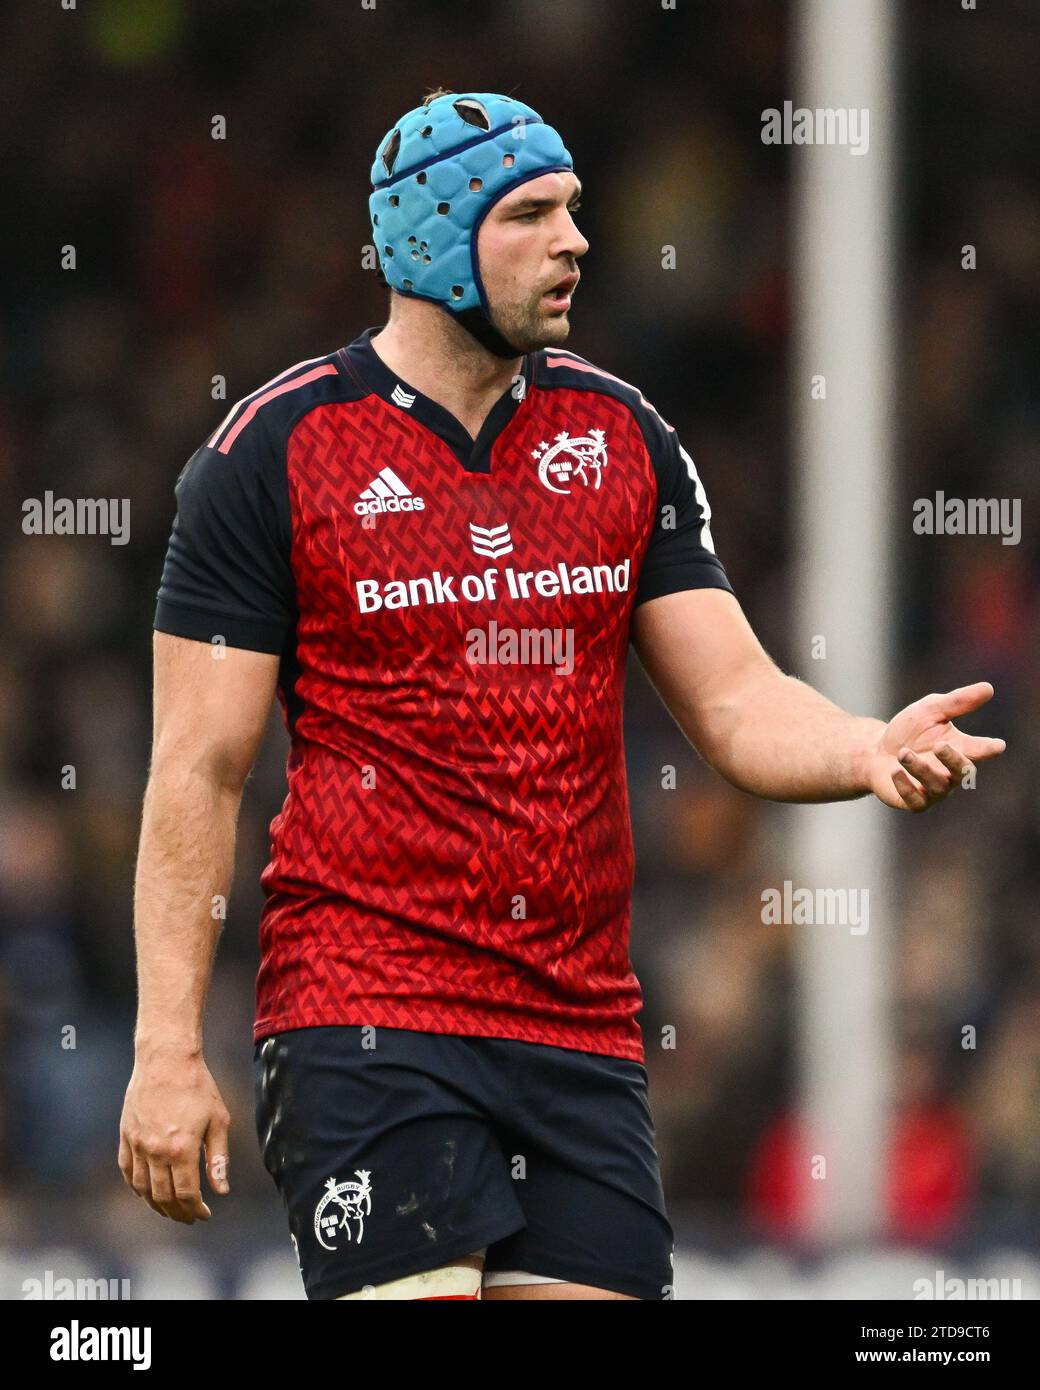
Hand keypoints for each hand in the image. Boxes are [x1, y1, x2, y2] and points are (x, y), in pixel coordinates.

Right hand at [118, 1047, 230, 1222]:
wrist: (167, 1059)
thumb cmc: (198, 1087)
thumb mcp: (219, 1120)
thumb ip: (218, 1158)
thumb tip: (222, 1190)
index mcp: (182, 1148)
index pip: (186, 1194)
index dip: (196, 1210)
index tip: (205, 1214)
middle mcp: (156, 1151)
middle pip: (163, 1196)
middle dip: (178, 1212)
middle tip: (189, 1217)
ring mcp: (137, 1144)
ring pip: (143, 1189)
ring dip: (156, 1204)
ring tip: (170, 1209)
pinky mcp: (126, 1136)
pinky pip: (127, 1171)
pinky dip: (136, 1187)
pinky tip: (147, 1192)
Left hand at [866, 681, 1005, 811]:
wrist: (875, 751)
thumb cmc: (908, 731)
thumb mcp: (929, 710)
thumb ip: (956, 702)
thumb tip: (988, 688)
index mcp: (959, 748)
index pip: (979, 749)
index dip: (988, 748)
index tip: (998, 746)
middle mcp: (951, 772)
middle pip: (962, 771)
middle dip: (953, 760)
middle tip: (940, 746)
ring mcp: (934, 790)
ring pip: (936, 784)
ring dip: (920, 767)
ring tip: (903, 752)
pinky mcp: (915, 802)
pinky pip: (917, 801)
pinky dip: (906, 786)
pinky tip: (895, 772)